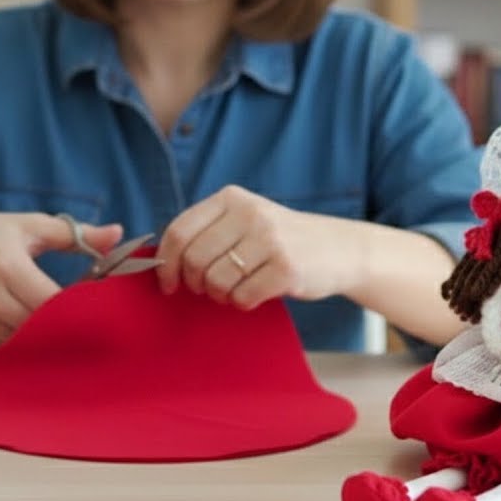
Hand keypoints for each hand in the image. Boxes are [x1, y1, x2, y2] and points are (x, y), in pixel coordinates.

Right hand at [0, 211, 122, 344]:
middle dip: (61, 325)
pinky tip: (17, 319)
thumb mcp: (28, 226)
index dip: (75, 310)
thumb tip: (118, 234)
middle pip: (38, 325)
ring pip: (22, 338)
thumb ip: (75, 234)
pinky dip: (15, 335)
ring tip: (52, 320)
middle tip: (85, 324)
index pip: (50, 301)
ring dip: (39, 333)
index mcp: (6, 263)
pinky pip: (2, 341)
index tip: (97, 313)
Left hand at [155, 185, 363, 309]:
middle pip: (194, 259)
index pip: (179, 231)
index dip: (165, 263)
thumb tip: (161, 262)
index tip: (168, 283)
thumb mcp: (244, 220)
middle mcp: (249, 213)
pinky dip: (243, 303)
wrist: (339, 249)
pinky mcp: (286, 268)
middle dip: (195, 283)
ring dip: (220, 295)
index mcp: (231, 198)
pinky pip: (242, 297)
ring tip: (235, 289)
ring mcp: (269, 239)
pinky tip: (256, 293)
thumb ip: (207, 232)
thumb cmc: (280, 240)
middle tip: (208, 289)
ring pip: (216, 281)